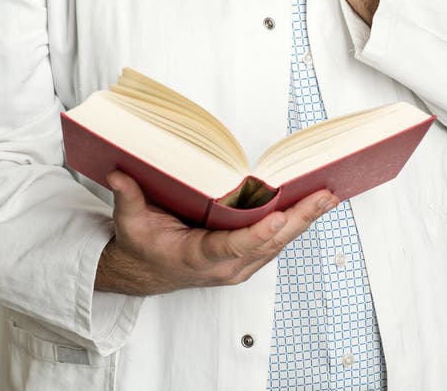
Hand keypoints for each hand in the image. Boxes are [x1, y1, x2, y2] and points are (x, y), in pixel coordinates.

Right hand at [95, 171, 338, 295]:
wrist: (145, 273)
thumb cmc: (142, 248)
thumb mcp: (130, 224)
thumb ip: (128, 198)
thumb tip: (118, 173)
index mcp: (197, 258)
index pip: (232, 248)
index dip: (257, 235)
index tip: (279, 219)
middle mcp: (224, 267)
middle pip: (268, 244)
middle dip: (299, 220)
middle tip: (324, 196)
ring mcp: (238, 266)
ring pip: (278, 244)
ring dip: (305, 220)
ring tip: (328, 195)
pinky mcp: (246, 259)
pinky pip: (276, 243)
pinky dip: (297, 224)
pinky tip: (314, 205)